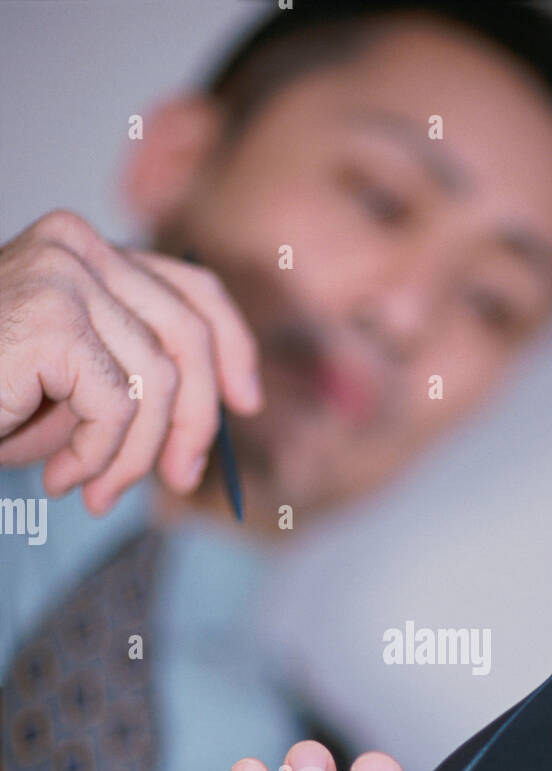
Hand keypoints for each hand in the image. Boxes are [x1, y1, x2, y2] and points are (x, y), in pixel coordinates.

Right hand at [0, 210, 262, 512]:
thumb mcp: (72, 387)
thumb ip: (134, 381)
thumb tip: (214, 415)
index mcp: (87, 251)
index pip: (192, 289)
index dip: (233, 348)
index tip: (247, 403)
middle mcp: (78, 246)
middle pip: (188, 335)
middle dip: (195, 420)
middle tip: (179, 480)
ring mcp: (64, 274)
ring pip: (157, 382)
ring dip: (132, 456)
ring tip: (94, 489)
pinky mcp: (51, 318)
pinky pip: (117, 408)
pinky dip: (99, 458)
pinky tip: (61, 477)